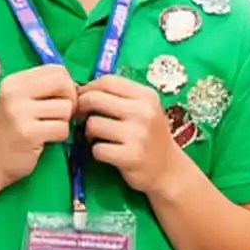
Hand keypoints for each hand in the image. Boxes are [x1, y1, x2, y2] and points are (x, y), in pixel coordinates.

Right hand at [0, 65, 76, 188]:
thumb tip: (78, 86)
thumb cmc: (10, 130)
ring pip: (66, 108)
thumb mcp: (19, 101)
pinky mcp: (29, 133)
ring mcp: (20, 113)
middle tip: (62, 114)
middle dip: (71, 100)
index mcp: (13, 82)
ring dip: (64, 121)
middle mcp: (14, 93)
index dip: (67, 84)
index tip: (62, 100)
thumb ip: (43, 88)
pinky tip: (46, 139)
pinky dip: (60, 136)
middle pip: (63, 83)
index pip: (56, 70)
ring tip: (49, 128)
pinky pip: (62, 128)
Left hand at [76, 75, 182, 195]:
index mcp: (147, 96)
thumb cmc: (150, 136)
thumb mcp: (144, 109)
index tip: (82, 98)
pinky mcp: (131, 156)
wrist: (169, 169)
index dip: (88, 88)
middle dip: (81, 108)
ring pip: (92, 124)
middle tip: (81, 118)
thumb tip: (79, 90)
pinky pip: (97, 149)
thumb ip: (119, 97)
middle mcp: (144, 112)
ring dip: (89, 133)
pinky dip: (98, 152)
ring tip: (100, 138)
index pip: (108, 81)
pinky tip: (109, 153)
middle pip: (94, 99)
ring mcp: (138, 134)